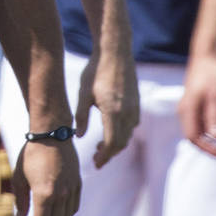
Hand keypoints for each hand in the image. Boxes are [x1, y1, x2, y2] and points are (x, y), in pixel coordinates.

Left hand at [12, 137, 80, 215]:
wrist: (52, 133)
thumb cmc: (31, 154)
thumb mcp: (19, 177)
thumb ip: (21, 201)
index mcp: (44, 194)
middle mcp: (61, 195)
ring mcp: (71, 190)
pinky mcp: (78, 184)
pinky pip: (74, 208)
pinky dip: (65, 215)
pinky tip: (54, 211)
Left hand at [75, 50, 138, 168]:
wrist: (115, 51)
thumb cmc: (96, 70)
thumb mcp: (83, 93)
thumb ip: (81, 116)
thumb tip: (79, 137)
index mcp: (113, 112)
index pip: (111, 144)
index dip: (104, 157)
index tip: (95, 164)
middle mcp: (127, 112)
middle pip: (121, 143)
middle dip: (109, 154)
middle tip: (96, 158)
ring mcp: (135, 107)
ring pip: (128, 135)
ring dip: (116, 144)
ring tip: (101, 146)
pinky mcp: (137, 102)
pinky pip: (132, 125)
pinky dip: (123, 133)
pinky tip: (111, 130)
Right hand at [177, 54, 215, 158]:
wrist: (206, 57)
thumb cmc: (210, 74)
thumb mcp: (215, 95)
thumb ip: (214, 116)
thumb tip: (215, 137)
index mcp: (187, 109)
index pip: (193, 137)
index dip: (207, 148)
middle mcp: (185, 111)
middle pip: (194, 138)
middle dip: (209, 148)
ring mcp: (189, 110)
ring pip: (197, 133)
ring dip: (210, 142)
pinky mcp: (195, 107)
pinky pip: (201, 125)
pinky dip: (211, 133)